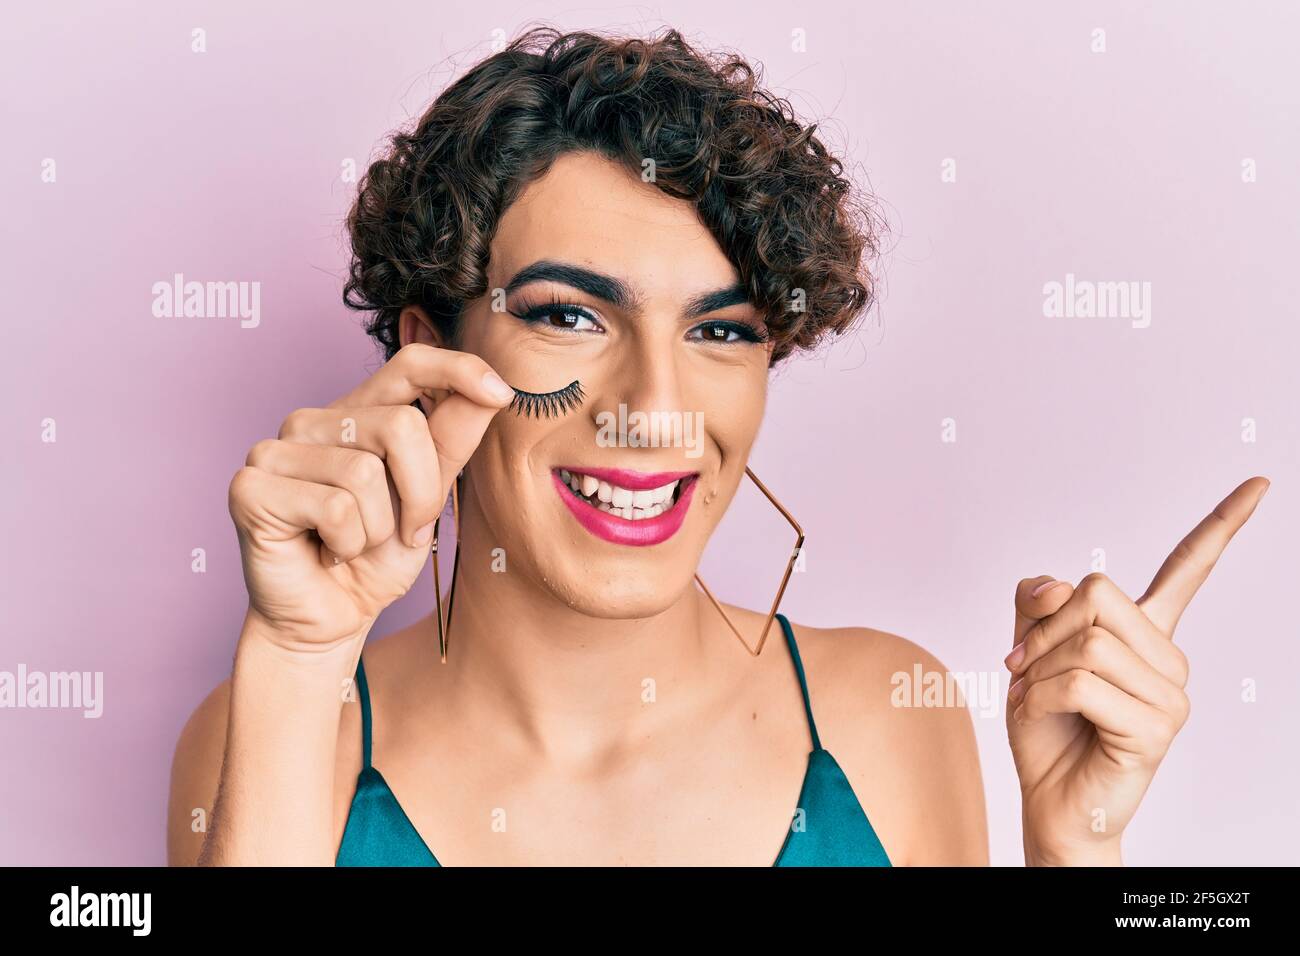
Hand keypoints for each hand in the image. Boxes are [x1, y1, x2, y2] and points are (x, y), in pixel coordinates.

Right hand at [227, 343, 514, 651]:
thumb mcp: (428, 498)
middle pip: (401, 424)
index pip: (409, 365)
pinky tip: (326, 552)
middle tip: (402, 531)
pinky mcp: (252, 487)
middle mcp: (313, 421)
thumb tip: (491, 389)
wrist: (330, 620)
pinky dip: (348, 544)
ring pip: (366, 472)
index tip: (500, 393)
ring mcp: (275, 449)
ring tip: (354, 543)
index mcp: (356, 414)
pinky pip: (335, 507)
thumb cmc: (375, 559)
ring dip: (378, 527)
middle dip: (421, 492)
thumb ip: (451, 442)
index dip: (457, 369)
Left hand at [1004, 476, 1269, 864]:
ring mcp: (1171, 693)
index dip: (1222, 524)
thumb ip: (1037, 604)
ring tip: (1034, 696)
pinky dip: (1042, 695)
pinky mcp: (1158, 726)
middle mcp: (1168, 657)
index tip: (1261, 484)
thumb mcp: (1027, 650)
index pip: (1187, 569)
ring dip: (1038, 668)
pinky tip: (1042, 715)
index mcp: (1143, 632)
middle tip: (1022, 664)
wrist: (1050, 800)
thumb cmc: (1046, 726)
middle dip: (1042, 627)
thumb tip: (1055, 585)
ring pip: (1087, 640)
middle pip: (1097, 592)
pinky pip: (1083, 683)